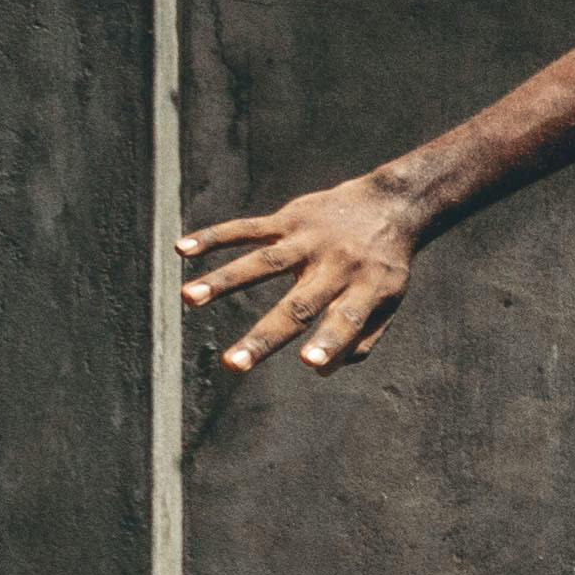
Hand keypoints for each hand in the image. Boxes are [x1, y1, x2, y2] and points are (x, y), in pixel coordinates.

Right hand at [178, 175, 419, 374]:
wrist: (392, 203)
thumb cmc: (383, 266)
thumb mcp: (388, 302)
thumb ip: (360, 337)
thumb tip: (322, 371)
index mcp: (367, 289)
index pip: (348, 320)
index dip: (332, 342)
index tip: (310, 364)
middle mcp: (338, 265)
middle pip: (298, 305)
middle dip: (265, 336)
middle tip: (232, 365)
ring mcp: (311, 240)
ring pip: (264, 263)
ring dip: (224, 280)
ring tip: (187, 298)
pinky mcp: (290, 220)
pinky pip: (248, 228)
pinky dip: (215, 238)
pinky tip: (182, 249)